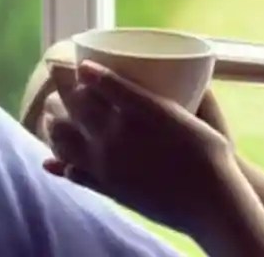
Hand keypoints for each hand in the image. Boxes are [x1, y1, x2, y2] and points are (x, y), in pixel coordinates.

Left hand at [43, 61, 236, 235]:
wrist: (208, 200)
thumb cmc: (211, 154)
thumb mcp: (197, 116)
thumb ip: (181, 97)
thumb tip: (182, 80)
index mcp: (140, 111)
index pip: (98, 83)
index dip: (81, 70)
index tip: (75, 62)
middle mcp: (116, 135)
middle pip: (75, 106)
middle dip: (61, 89)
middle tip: (58, 78)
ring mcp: (106, 163)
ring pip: (64, 137)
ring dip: (53, 121)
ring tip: (52, 114)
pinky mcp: (106, 186)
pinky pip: (72, 170)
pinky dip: (59, 160)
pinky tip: (55, 158)